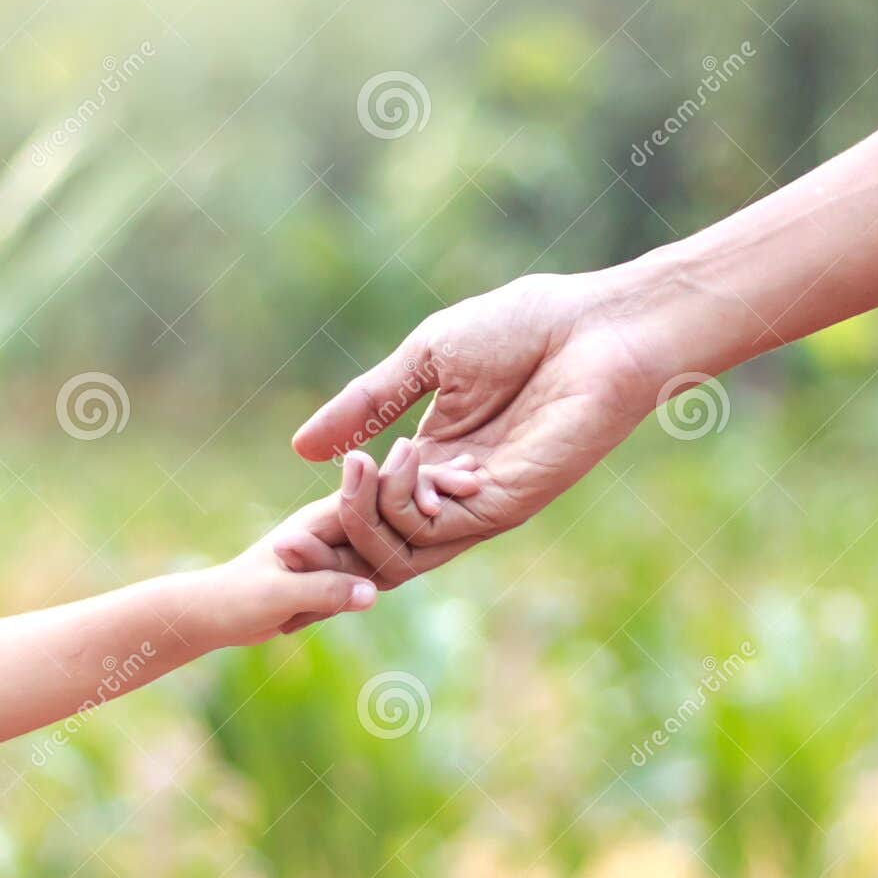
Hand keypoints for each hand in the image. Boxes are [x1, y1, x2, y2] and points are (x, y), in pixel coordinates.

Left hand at [201, 527, 377, 647]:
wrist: (215, 615)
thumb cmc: (238, 596)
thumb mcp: (280, 594)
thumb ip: (326, 590)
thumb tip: (372, 593)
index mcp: (321, 517)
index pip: (377, 503)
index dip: (383, 530)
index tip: (349, 567)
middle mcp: (335, 528)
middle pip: (384, 544)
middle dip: (358, 578)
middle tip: (305, 594)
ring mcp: (337, 551)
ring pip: (376, 571)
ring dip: (344, 597)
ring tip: (299, 605)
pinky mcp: (336, 573)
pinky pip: (361, 590)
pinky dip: (339, 606)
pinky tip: (302, 613)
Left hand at [226, 454, 483, 638]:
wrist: (213, 610)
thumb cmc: (236, 601)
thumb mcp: (277, 597)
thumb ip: (323, 590)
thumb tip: (371, 594)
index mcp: (323, 522)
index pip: (378, 496)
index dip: (419, 488)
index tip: (458, 481)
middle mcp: (337, 521)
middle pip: (393, 497)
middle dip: (432, 484)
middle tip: (478, 474)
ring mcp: (343, 537)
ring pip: (394, 513)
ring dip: (429, 496)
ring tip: (474, 482)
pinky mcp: (345, 556)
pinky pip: (387, 537)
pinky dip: (414, 521)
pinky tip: (441, 514)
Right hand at [290, 269, 679, 586]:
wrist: (596, 328)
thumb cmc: (524, 328)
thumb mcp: (425, 359)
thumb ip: (368, 403)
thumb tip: (302, 448)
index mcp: (433, 457)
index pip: (367, 509)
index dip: (324, 518)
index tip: (281, 528)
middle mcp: (453, 492)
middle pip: (375, 544)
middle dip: (329, 540)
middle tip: (295, 526)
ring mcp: (479, 505)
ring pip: (398, 549)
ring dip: (363, 515)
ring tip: (362, 464)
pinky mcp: (505, 507)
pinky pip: (436, 532)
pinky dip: (404, 506)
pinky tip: (402, 458)